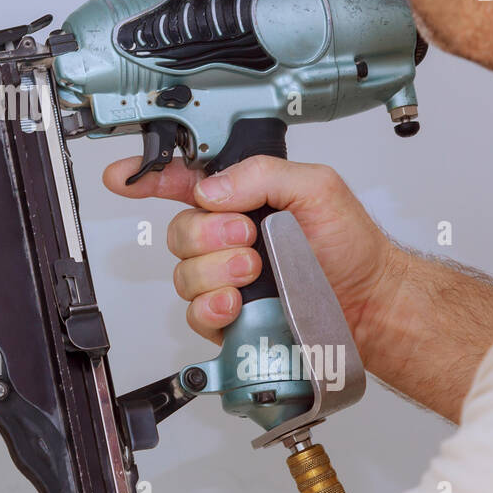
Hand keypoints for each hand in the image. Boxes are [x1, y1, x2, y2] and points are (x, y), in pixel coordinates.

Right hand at [102, 154, 402, 352]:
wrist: (372, 304)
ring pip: (184, 273)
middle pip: (177, 229)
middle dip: (207, 233)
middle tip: (246, 236)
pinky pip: (194, 313)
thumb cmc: (351, 246)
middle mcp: (226, 238)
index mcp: (241, 198)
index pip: (182, 182)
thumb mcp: (317, 187)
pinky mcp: (228, 317)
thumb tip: (211, 189)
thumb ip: (263, 174)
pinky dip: (211, 307)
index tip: (121, 177)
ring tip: (253, 271)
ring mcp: (224, 279)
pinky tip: (235, 303)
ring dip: (216, 270)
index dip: (146, 178)